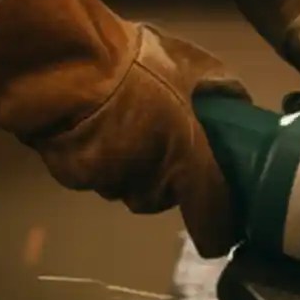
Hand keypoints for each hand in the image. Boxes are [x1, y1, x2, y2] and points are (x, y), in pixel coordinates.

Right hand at [0, 0, 248, 256]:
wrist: (62, 65)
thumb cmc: (135, 64)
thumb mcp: (190, 63)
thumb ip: (217, 87)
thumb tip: (237, 100)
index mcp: (187, 160)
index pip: (210, 216)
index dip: (217, 231)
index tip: (221, 236)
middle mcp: (150, 182)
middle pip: (162, 196)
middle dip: (165, 177)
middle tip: (161, 138)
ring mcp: (108, 182)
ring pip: (125, 186)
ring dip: (129, 168)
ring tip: (121, 125)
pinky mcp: (73, 178)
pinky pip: (91, 174)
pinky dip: (94, 157)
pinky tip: (89, 127)